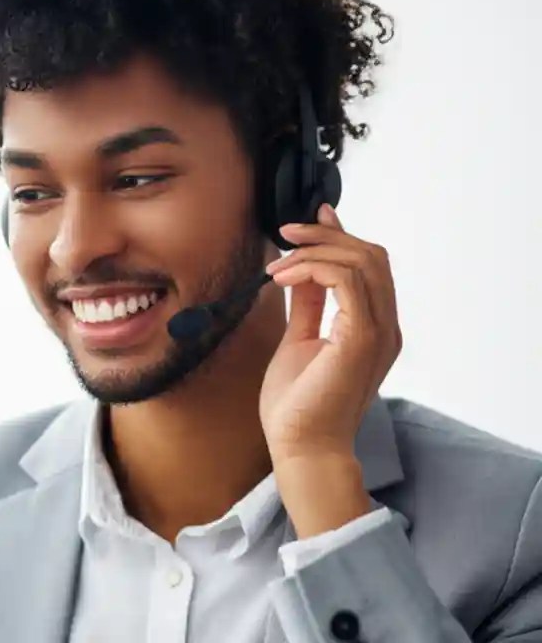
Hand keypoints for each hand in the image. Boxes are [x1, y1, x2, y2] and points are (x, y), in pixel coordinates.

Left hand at [260, 203, 402, 535]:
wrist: (300, 446)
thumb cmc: (297, 404)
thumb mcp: (300, 340)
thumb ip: (308, 305)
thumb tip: (302, 272)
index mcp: (373, 327)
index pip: (370, 265)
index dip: (342, 235)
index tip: (310, 219)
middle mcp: (384, 326)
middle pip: (371, 255)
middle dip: (328, 236)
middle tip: (286, 233)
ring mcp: (378, 332)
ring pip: (363, 262)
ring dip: (316, 251)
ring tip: (278, 264)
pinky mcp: (362, 338)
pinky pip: (347, 281)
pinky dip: (314, 269)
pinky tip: (283, 279)